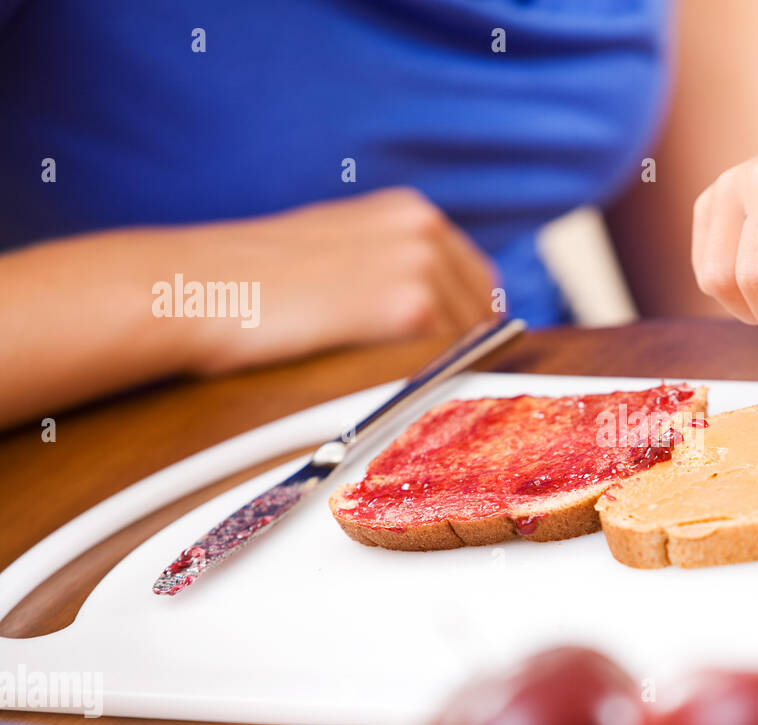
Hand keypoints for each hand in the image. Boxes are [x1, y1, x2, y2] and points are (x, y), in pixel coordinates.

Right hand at [184, 187, 498, 372]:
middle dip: (464, 357)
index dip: (471, 332)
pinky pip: (448, 362)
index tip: (454, 367)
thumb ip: (389, 271)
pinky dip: (431, 387)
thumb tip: (435, 323)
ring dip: (446, 377)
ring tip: (400, 399)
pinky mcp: (407, 308)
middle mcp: (425, 229)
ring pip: (470, 345)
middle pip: (485, 317)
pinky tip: (395, 400)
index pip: (480, 284)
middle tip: (430, 395)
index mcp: (411, 213)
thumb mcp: (334, 253)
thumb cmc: (249, 282)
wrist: (194, 289)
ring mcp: (421, 266)